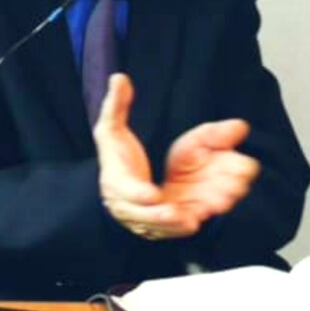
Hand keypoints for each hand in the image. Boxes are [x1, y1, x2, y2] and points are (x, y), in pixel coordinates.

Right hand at [93, 74, 259, 240]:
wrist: (117, 188)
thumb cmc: (116, 157)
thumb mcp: (111, 130)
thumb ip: (115, 107)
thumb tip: (118, 78)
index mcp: (115, 181)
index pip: (125, 189)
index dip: (138, 193)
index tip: (152, 194)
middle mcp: (127, 206)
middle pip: (142, 215)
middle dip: (160, 216)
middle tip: (177, 213)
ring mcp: (141, 220)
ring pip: (157, 228)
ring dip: (174, 225)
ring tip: (192, 221)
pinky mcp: (156, 227)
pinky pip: (168, 232)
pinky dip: (181, 229)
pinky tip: (197, 223)